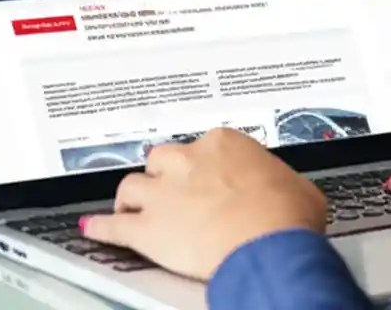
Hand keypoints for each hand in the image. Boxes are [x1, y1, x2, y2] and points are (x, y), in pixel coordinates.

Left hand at [80, 128, 325, 280]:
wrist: (268, 245)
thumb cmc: (286, 218)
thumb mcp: (298, 188)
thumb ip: (280, 182)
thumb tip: (287, 191)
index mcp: (222, 144)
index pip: (201, 148)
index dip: (201, 167)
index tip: (205, 179)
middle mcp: (187, 161)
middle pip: (161, 160)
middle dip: (163, 176)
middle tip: (168, 191)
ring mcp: (163, 193)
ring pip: (132, 185)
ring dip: (132, 197)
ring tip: (131, 206)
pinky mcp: (146, 228)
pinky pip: (113, 224)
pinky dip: (101, 227)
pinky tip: (92, 228)